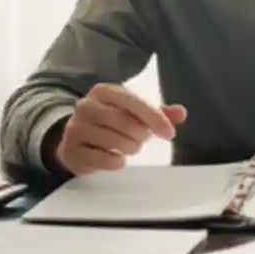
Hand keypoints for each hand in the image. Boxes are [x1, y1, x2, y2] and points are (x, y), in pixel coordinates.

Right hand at [55, 83, 185, 174]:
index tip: (169, 133)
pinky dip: (117, 162)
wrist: (75, 139)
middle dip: (141, 136)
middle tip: (140, 139)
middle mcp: (86, 106)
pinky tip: (116, 157)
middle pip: (127, 124)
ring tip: (128, 146)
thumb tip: (181, 112)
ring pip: (116, 143)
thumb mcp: (132, 113)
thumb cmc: (110, 123)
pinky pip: (105, 160)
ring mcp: (76, 128)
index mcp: (104, 91)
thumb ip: (158, 113)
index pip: (134, 102)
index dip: (155, 118)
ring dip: (130, 149)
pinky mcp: (72, 151)